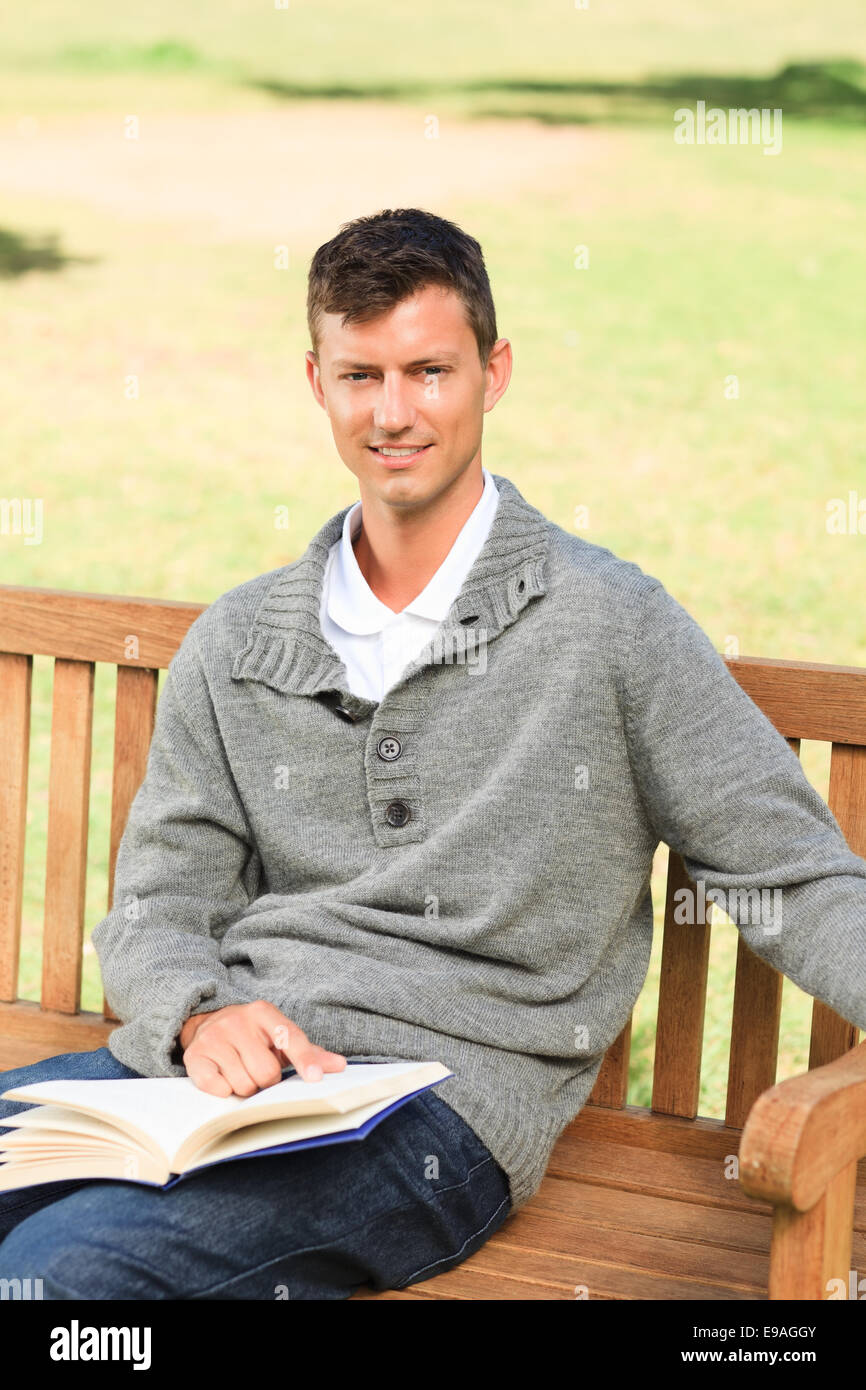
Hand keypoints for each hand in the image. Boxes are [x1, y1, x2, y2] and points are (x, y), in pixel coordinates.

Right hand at [178, 1000, 346, 1098]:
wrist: (204, 1023)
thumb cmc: (251, 1036)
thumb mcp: (278, 1036)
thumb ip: (308, 1052)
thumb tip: (340, 1066)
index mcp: (264, 1012)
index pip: (289, 1037)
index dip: (304, 1059)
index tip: (315, 1078)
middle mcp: (238, 1021)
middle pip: (266, 1072)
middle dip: (266, 1081)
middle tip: (258, 1069)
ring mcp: (214, 1037)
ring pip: (244, 1085)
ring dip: (246, 1087)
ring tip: (240, 1071)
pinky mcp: (195, 1056)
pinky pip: (218, 1089)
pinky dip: (223, 1090)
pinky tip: (222, 1075)